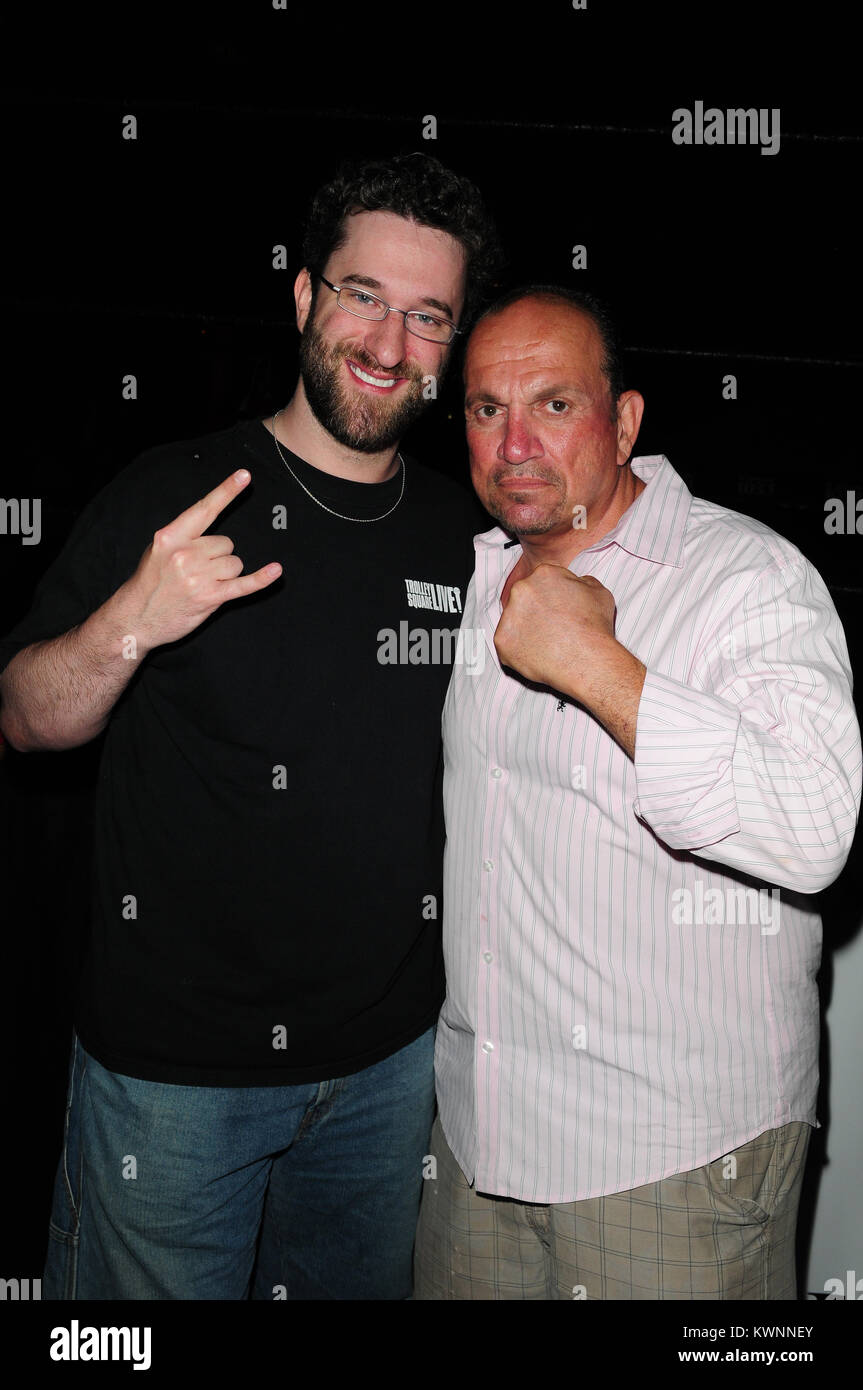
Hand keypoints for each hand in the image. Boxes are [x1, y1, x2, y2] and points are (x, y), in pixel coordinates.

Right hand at [123, 470, 280, 650]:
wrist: (136, 618)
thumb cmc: (150, 583)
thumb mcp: (158, 551)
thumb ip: (183, 537)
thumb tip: (212, 533)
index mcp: (171, 537)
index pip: (204, 509)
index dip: (226, 491)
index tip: (244, 476)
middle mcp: (185, 554)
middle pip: (226, 543)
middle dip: (219, 555)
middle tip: (198, 571)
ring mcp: (199, 576)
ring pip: (235, 562)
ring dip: (226, 573)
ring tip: (204, 583)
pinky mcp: (211, 597)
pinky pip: (244, 584)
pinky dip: (262, 579)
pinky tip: (275, 570)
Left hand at [494, 563, 615, 693]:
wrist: (587, 660)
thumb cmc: (595, 628)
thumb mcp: (599, 592)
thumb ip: (583, 582)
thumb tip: (577, 583)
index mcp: (544, 574)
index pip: (542, 582)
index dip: (551, 598)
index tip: (558, 611)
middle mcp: (522, 589)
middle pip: (524, 599)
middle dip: (535, 612)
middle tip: (551, 629)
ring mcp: (508, 615)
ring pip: (513, 622)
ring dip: (526, 631)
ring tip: (546, 644)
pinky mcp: (501, 640)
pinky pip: (507, 645)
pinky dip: (519, 651)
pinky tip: (537, 655)